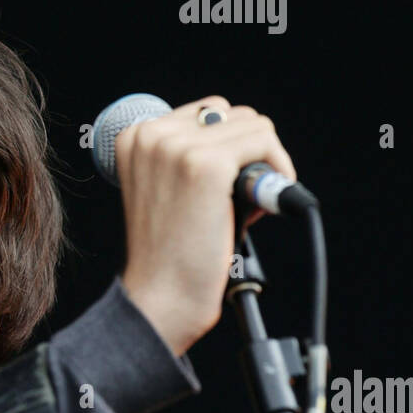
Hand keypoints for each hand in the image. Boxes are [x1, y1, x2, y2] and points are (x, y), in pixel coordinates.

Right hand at [115, 95, 296, 357]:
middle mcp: (151, 135)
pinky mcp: (207, 164)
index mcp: (135, 138)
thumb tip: (248, 142)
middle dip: (245, 154)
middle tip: (239, 199)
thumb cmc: (168, 257)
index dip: (226, 150)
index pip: (205, 114)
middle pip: (230, 114)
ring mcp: (178, 147)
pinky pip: (264, 142)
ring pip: (253, 125)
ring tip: (248, 205)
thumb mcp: (166, 192)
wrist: (160, 298)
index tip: (226, 189)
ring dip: (263, 164)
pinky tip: (261, 204)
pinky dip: (277, 170)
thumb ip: (191, 159)